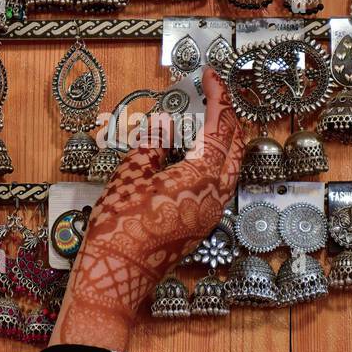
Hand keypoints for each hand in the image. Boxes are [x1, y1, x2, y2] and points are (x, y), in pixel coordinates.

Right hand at [51, 67, 244, 351]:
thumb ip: (154, 142)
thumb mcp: (130, 173)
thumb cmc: (119, 224)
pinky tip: (193, 155)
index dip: (219, 97)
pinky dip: (213, 162)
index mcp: (201, 177)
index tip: (211, 76)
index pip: (221, 127)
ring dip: (223, 141)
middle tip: (213, 96)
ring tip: (204, 121)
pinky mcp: (201, 226)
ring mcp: (211, 214)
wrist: (116, 275)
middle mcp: (215, 195)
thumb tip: (166, 122)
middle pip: (235, 147)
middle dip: (227, 118)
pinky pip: (218, 185)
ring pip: (230, 168)